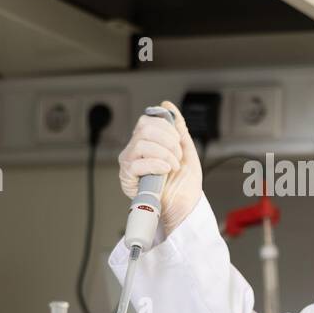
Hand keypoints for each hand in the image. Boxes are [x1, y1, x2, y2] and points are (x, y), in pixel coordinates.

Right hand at [116, 101, 202, 234]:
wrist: (185, 207)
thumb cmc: (184, 184)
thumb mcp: (186, 150)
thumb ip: (177, 127)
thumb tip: (167, 105)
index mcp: (148, 143)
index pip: (147, 121)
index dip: (165, 126)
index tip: (178, 140)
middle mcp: (136, 151)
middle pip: (143, 128)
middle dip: (167, 139)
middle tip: (177, 155)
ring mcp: (130, 164)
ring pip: (140, 143)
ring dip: (164, 153)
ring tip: (173, 166)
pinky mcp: (128, 178)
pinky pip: (136, 163)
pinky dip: (156, 164)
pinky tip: (165, 171)